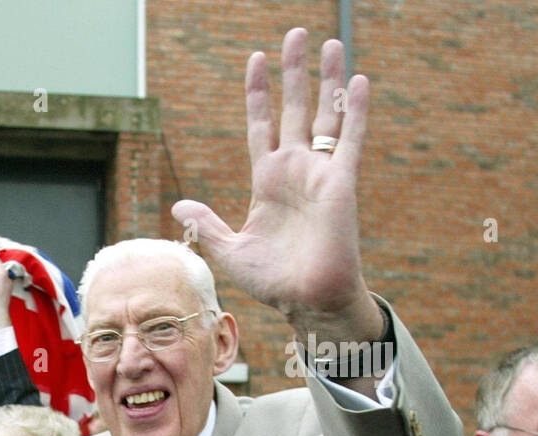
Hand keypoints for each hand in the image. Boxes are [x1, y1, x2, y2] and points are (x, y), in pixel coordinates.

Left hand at [171, 28, 382, 344]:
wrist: (305, 300)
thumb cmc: (272, 281)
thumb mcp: (230, 250)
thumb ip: (208, 225)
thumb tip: (179, 205)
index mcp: (267, 182)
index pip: (261, 126)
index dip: (259, 95)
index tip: (255, 61)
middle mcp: (294, 171)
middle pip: (294, 109)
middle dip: (293, 72)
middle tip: (295, 33)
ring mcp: (319, 174)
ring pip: (325, 115)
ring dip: (327, 79)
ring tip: (329, 42)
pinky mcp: (340, 184)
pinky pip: (349, 140)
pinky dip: (355, 111)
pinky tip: (358, 80)